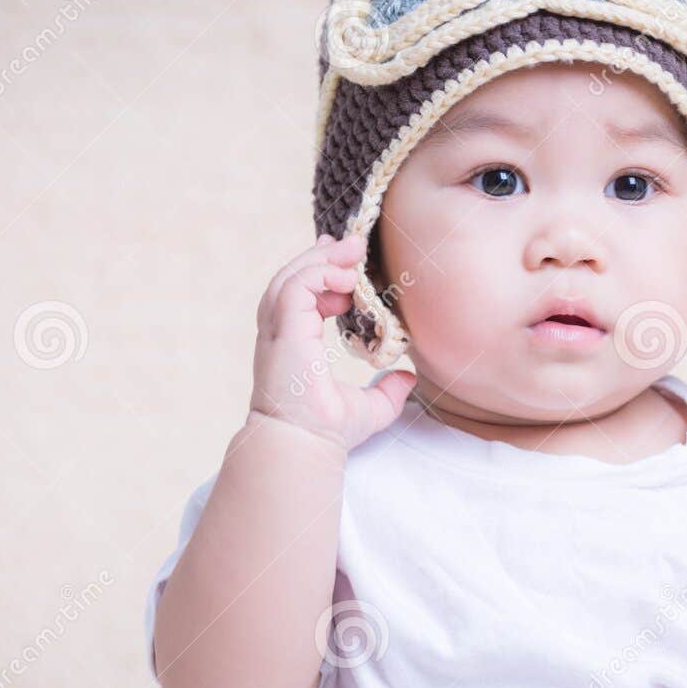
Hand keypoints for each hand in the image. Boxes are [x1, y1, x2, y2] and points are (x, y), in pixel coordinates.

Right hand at [249, 233, 416, 450]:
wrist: (305, 445)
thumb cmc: (327, 431)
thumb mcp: (370, 407)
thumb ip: (388, 391)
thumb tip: (409, 377)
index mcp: (293, 345)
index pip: (300, 297)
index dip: (321, 274)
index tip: (347, 264)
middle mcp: (280, 334)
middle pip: (293, 278)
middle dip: (322, 257)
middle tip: (353, 243)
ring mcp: (277, 332)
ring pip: (291, 277)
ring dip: (322, 259)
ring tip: (352, 249)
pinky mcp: (283, 332)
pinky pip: (297, 287)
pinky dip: (320, 275)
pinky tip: (347, 278)